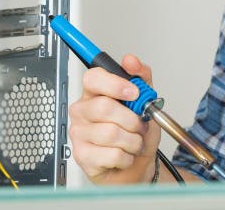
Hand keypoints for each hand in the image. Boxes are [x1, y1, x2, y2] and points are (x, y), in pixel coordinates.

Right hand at [69, 54, 161, 183]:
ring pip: (111, 133)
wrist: (137, 165)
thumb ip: (141, 77)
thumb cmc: (136, 132)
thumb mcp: (146, 101)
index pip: (93, 78)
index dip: (115, 84)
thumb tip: (131, 60)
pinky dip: (127, 156)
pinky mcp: (82, 156)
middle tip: (140, 125)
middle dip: (132, 119)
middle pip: (105, 107)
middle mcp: (82, 111)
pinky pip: (112, 154)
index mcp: (94, 93)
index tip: (134, 93)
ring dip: (132, 140)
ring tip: (133, 142)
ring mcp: (79, 133)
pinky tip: (124, 155)